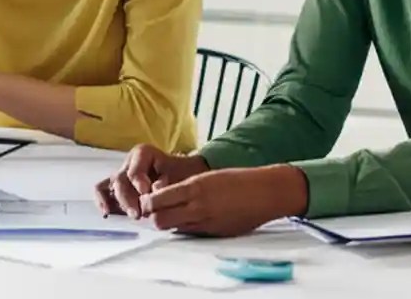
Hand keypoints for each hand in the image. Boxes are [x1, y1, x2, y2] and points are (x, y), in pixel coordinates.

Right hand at [93, 144, 209, 218]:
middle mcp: (128, 162)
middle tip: (139, 214)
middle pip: (120, 180)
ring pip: (108, 186)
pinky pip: (102, 191)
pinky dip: (103, 201)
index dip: (138, 181)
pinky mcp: (115, 188)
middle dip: (128, 198)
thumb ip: (166, 182)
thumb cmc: (181, 174)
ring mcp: (120, 175)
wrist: (182, 177)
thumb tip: (154, 190)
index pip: (134, 169)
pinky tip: (107, 214)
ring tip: (129, 215)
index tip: (146, 191)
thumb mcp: (178, 173)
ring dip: (117, 202)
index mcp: (142, 153)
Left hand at [140, 165, 308, 236]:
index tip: (145, 200)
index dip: (146, 203)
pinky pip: (191, 233)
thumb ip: (186, 187)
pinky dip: (185, 227)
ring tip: (172, 214)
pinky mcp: (214, 233)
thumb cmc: (238, 179)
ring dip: (169, 223)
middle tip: (153, 211)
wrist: (265, 192)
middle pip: (160, 220)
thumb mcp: (208, 177)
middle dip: (153, 217)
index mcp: (195, 187)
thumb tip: (161, 196)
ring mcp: (206, 222)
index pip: (157, 200)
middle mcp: (198, 206)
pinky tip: (191, 219)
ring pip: (174, 229)